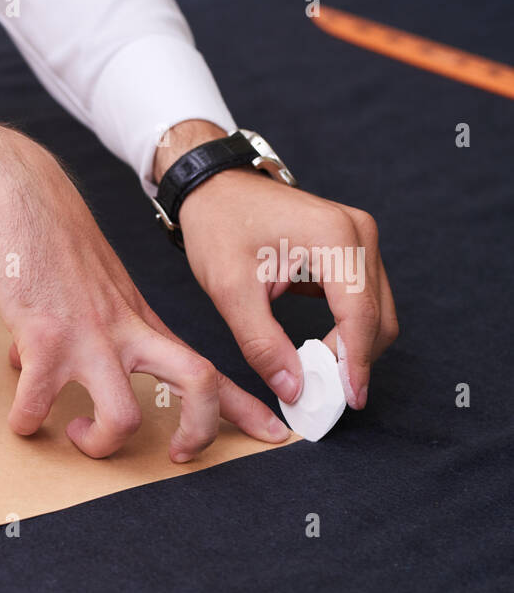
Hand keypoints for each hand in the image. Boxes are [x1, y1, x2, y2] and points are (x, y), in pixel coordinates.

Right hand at [0, 120, 289, 462]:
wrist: (19, 194)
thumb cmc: (48, 239)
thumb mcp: (87, 288)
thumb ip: (75, 329)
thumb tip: (34, 362)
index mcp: (144, 321)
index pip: (210, 367)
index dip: (245, 406)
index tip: (272, 433)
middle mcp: (128, 330)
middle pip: (198, 385)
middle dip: (200, 432)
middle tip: (177, 457)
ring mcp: (91, 336)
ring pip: (124, 417)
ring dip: (101, 443)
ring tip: (78, 433)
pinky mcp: (46, 338)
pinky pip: (37, 406)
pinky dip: (26, 422)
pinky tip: (20, 418)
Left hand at [160, 121, 399, 409]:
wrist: (213, 189)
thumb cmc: (218, 227)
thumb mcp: (230, 290)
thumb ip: (262, 344)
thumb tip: (295, 390)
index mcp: (335, 238)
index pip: (361, 316)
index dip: (355, 364)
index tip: (346, 402)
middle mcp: (359, 234)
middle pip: (378, 317)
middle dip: (354, 361)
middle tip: (322, 397)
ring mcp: (359, 239)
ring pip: (375, 312)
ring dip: (351, 348)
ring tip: (314, 377)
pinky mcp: (350, 248)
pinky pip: (361, 300)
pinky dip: (345, 331)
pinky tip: (315, 353)